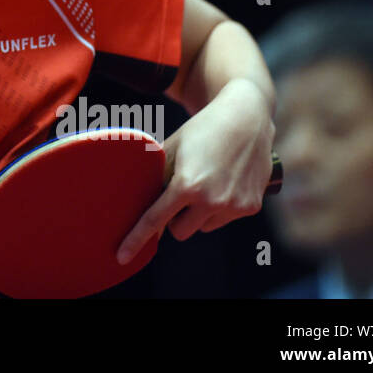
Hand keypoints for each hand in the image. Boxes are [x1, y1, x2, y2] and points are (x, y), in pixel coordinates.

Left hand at [116, 78, 275, 263]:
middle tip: (178, 192)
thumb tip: (138, 201)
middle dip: (174, 217)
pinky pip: (223, 220)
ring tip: (204, 181)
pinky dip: (218, 208)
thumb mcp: (172, 147)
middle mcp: (212, 200)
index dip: (136, 239)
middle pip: (179, 230)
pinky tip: (223, 181)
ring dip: (197, 213)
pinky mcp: (250, 207)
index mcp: (187, 184)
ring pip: (202, 227)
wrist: (246, 117)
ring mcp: (234, 206)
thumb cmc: (201, 129)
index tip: (121, 256)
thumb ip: (156, 176)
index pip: (155, 219)